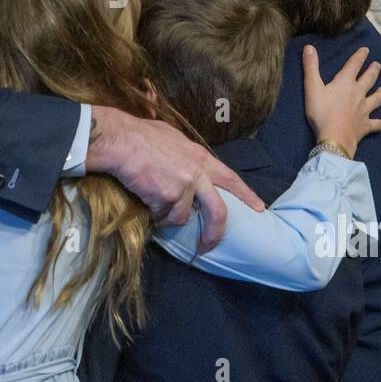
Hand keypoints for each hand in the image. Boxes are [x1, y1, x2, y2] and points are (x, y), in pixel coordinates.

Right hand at [85, 106, 264, 253]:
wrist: (121, 140)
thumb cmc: (141, 135)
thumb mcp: (173, 139)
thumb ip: (186, 155)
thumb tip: (186, 164)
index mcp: (201, 158)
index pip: (231, 179)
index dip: (246, 195)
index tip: (259, 208)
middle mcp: (197, 173)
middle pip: (218, 211)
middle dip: (214, 233)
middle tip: (207, 246)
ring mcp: (184, 186)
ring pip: (180, 218)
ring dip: (167, 217)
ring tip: (153, 204)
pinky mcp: (168, 197)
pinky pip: (161, 217)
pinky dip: (153, 215)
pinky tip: (144, 201)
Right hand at [302, 45, 380, 157]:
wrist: (335, 137)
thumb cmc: (321, 112)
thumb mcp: (312, 88)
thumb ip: (310, 67)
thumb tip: (309, 46)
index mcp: (345, 83)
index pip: (354, 65)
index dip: (360, 56)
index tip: (366, 49)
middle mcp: (358, 93)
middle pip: (369, 79)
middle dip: (373, 70)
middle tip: (378, 64)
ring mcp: (364, 110)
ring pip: (376, 99)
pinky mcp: (365, 125)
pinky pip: (375, 124)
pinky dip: (379, 123)